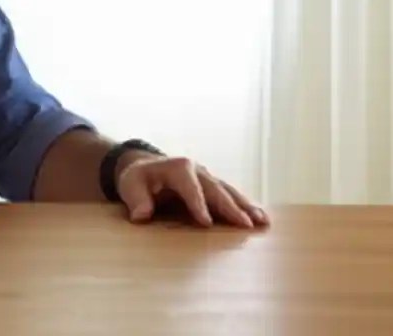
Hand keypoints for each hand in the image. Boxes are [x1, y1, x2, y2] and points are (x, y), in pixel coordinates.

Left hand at [117, 155, 269, 228]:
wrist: (144, 166)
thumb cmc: (137, 178)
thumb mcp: (130, 186)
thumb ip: (137, 200)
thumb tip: (141, 215)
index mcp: (178, 167)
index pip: (190, 187)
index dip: (198, 204)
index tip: (206, 223)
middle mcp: (198, 170)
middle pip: (216, 190)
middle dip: (231, 208)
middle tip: (246, 225)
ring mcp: (208, 177)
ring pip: (229, 192)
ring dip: (246, 207)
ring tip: (262, 222)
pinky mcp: (213, 186)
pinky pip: (231, 196)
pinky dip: (246, 207)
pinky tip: (261, 218)